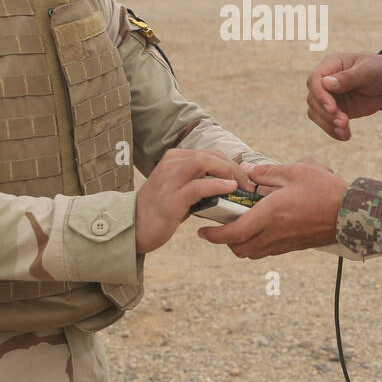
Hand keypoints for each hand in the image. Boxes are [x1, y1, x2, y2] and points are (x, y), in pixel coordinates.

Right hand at [135, 149, 252, 253]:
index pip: (209, 153)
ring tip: (241, 186)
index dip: (230, 163)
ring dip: (228, 173)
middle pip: (210, 155)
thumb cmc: (160, 211)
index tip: (244, 177)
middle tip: (248, 183)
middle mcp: (170, 164)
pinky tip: (230, 189)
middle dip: (233, 167)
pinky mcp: (171, 199)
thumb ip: (198, 183)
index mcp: (173, 159)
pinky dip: (218, 185)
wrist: (134, 228)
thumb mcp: (179, 190)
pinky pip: (198, 186)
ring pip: (204, 163)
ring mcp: (169, 180)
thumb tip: (228, 184)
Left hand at [198, 162, 348, 258]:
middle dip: (225, 240)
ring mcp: (284, 243)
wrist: (351, 212)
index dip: (215, 235)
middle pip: (239, 248)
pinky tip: (260, 227)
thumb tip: (246, 172)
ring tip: (238, 225)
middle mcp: (274, 233)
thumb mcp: (296, 171)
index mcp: (271, 214)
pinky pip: (266, 251)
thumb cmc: (325, 190)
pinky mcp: (293, 246)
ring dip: (240, 243)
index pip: (235, 232)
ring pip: (252, 252)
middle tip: (219, 224)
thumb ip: (267, 172)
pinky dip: (255, 244)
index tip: (202, 231)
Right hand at [305, 52, 381, 140]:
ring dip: (328, 124)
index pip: (315, 80)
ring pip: (316, 113)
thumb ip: (348, 77)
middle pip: (313, 99)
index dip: (320, 95)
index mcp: (330, 64)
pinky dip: (333, 131)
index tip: (333, 109)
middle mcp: (325, 80)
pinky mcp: (335, 110)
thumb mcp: (368, 71)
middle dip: (326, 114)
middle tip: (344, 122)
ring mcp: (328, 96)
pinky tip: (344, 136)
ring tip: (345, 131)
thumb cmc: (379, 70)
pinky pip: (325, 122)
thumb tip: (326, 83)